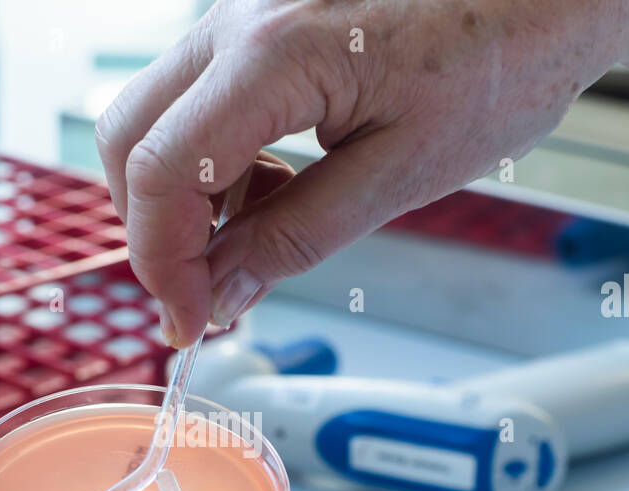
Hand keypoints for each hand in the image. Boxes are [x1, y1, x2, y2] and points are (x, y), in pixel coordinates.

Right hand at [96, 0, 628, 346]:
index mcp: (274, 54)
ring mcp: (240, 17)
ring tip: (250, 240)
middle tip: (204, 294)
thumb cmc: (500, 60)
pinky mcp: (255, 28)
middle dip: (153, 231)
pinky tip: (267, 189)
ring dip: (179, 199)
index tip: (191, 321)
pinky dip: (207, 164)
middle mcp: (237, 20)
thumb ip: (296, 237)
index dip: (162, 263)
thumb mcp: (400, 174)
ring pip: (152, 119)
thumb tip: (222, 294)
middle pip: (129, 138)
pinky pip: (193, 103)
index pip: (163, 171)